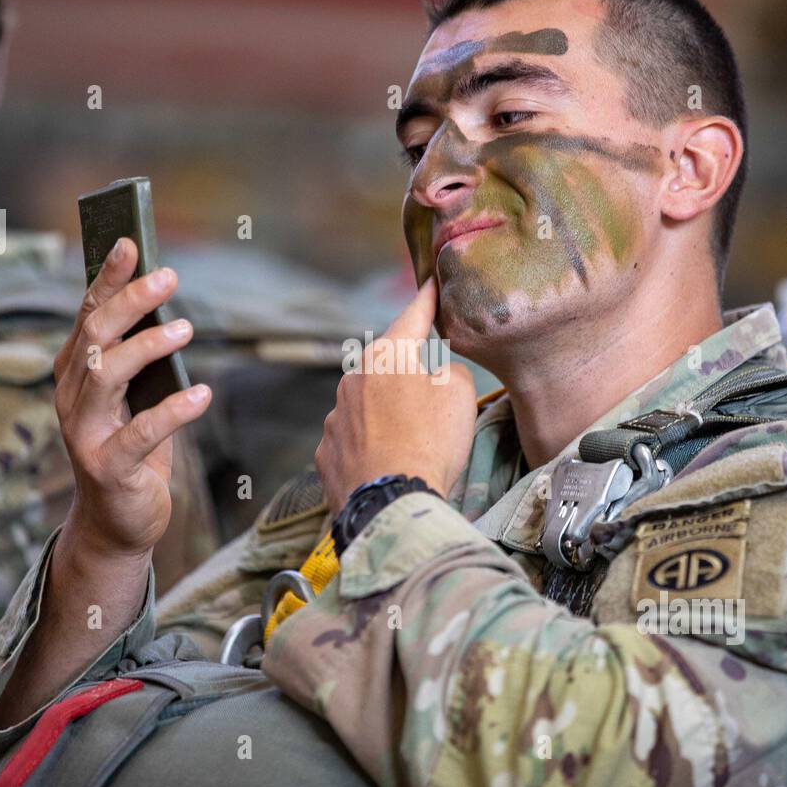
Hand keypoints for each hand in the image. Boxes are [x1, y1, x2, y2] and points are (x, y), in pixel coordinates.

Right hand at [51, 237, 211, 564]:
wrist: (117, 523)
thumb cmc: (131, 449)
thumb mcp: (133, 397)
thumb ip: (138, 357)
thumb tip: (166, 304)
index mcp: (75, 374)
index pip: (87, 315)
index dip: (106, 278)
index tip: (129, 242)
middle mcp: (72, 399)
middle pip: (93, 337)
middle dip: (129, 301)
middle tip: (167, 276)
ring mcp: (85, 434)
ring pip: (106, 375)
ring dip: (146, 346)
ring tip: (186, 329)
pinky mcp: (108, 467)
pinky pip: (141, 433)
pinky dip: (174, 411)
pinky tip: (203, 394)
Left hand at [315, 277, 476, 513]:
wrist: (392, 503)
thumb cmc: (431, 443)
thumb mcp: (460, 394)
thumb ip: (449, 372)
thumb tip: (433, 376)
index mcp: (386, 356)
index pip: (412, 318)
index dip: (426, 301)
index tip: (430, 283)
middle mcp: (352, 380)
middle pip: (387, 368)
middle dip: (408, 377)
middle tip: (434, 402)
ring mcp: (333, 418)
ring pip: (368, 406)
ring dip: (387, 417)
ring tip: (413, 447)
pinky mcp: (325, 453)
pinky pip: (353, 440)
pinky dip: (370, 447)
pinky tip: (388, 465)